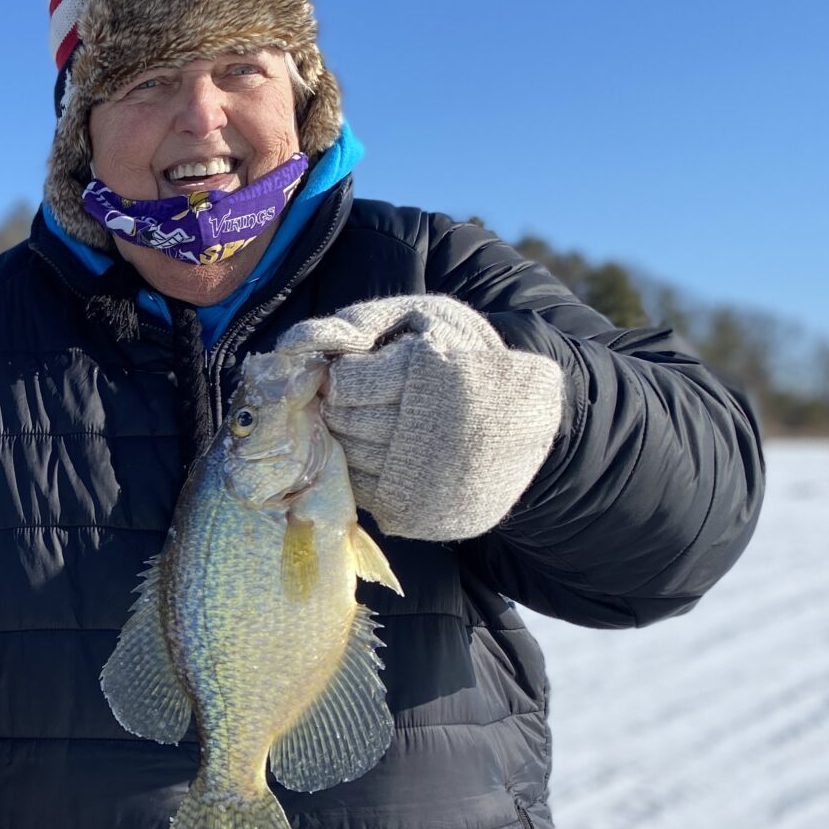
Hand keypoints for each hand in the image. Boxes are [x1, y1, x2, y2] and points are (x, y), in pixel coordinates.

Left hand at [276, 294, 563, 541]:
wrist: (533, 420)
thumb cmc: (465, 357)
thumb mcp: (422, 317)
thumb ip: (358, 321)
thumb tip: (294, 344)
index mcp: (428, 375)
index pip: (345, 384)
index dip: (339, 378)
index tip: (347, 374)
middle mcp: (427, 430)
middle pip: (343, 423)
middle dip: (337, 409)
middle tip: (348, 401)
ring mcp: (426, 478)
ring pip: (348, 459)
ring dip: (345, 441)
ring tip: (368, 425)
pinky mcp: (423, 512)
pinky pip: (364, 493)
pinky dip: (362, 473)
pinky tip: (383, 455)